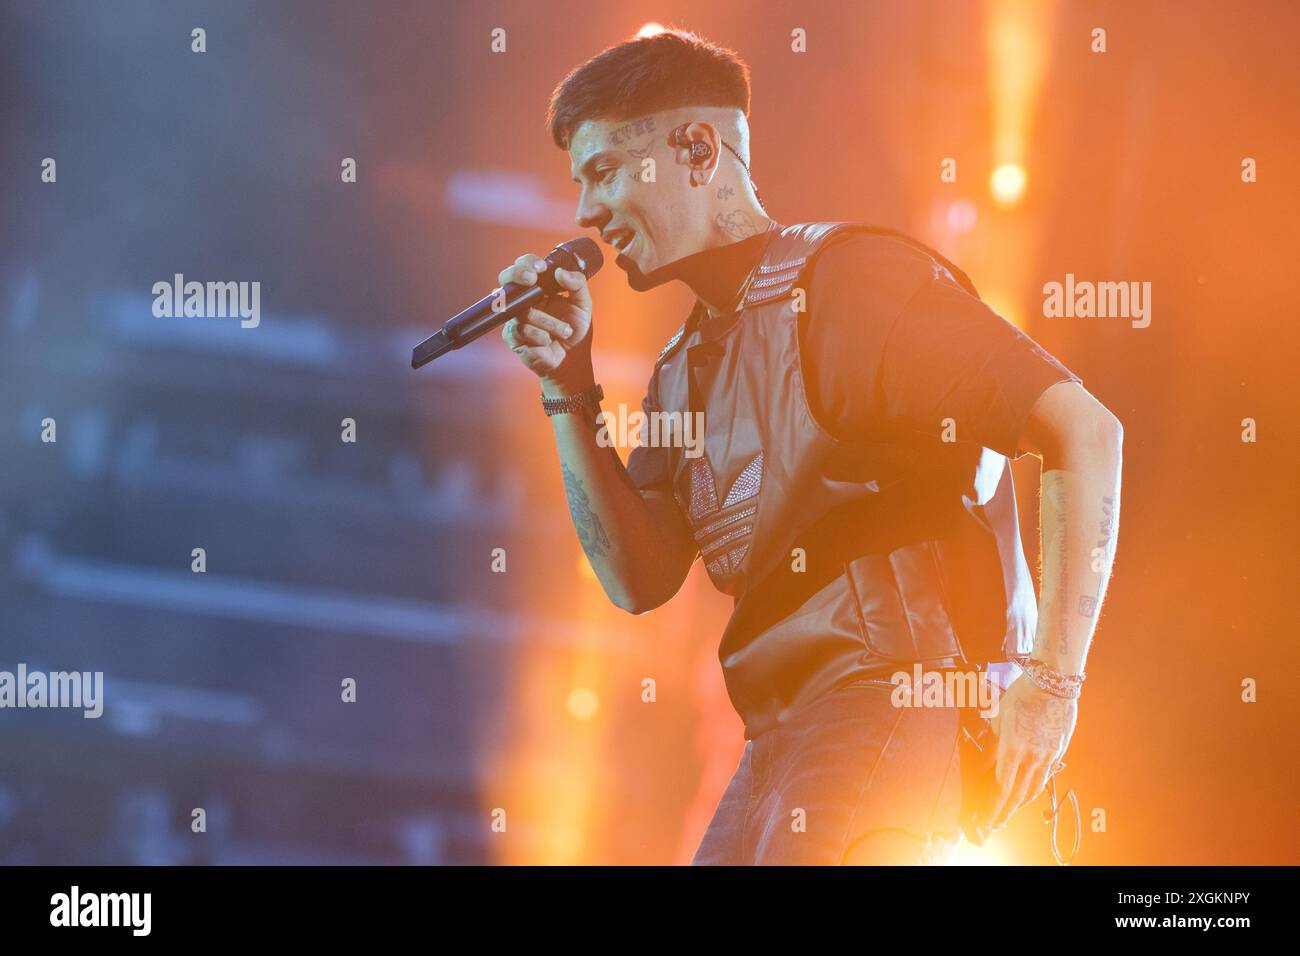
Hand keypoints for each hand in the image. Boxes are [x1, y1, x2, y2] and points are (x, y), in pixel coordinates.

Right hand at [498, 252, 594, 391]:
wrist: (572, 358)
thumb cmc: (575, 329)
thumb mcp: (583, 304)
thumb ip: (578, 284)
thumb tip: (560, 272)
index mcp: (539, 287)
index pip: (526, 266)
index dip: (528, 262)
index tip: (541, 267)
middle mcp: (524, 299)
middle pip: (507, 278)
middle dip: (517, 274)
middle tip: (531, 279)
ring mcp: (515, 316)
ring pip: (523, 310)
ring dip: (548, 321)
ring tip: (565, 331)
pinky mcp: (511, 335)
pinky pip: (520, 329)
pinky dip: (538, 335)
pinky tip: (547, 341)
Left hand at [984, 675, 1077, 831]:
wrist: (1052, 684)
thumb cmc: (1021, 696)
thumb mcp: (999, 719)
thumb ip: (994, 746)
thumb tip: (988, 765)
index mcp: (1012, 749)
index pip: (1001, 788)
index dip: (993, 807)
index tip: (986, 820)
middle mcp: (1031, 758)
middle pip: (1016, 794)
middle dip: (1004, 812)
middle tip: (995, 824)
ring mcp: (1047, 757)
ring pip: (1033, 789)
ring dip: (1020, 804)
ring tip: (1010, 812)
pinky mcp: (1058, 752)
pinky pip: (1045, 776)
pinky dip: (1035, 788)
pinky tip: (1029, 792)